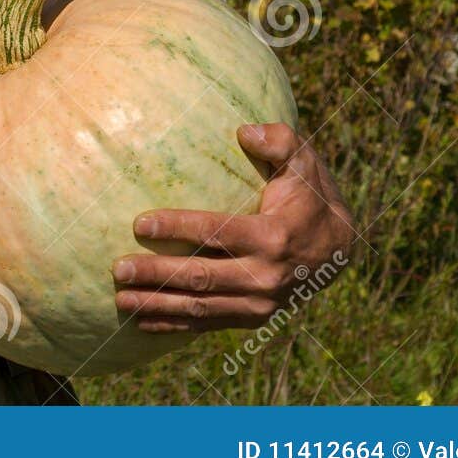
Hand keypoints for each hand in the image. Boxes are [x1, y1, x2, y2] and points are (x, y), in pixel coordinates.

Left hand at [110, 122, 354, 332]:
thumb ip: (279, 141)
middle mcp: (265, 276)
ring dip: (157, 305)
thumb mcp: (304, 162)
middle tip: (117, 268)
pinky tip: (142, 322)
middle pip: (200, 277)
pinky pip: (208, 324)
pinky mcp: (253, 318)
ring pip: (200, 308)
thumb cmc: (310, 194)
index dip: (177, 227)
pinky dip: (174, 326)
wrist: (340, 248)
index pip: (216, 232)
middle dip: (156, 275)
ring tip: (120, 299)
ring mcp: (260, 303)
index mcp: (273, 237)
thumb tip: (244, 131)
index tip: (139, 223)